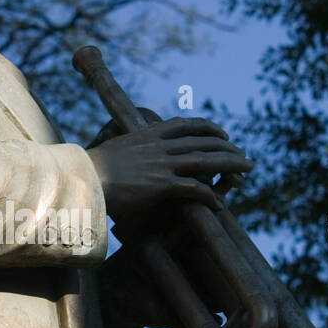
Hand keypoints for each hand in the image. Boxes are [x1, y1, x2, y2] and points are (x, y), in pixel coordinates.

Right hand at [88, 117, 253, 228]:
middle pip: (204, 140)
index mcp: (149, 134)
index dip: (209, 127)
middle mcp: (159, 146)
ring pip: (206, 160)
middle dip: (228, 146)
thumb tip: (128, 155)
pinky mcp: (161, 184)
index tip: (222, 132)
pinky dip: (209, 195)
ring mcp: (162, 164)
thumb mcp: (114, 150)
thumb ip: (130, 150)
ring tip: (247, 170)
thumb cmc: (91, 171)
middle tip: (244, 155)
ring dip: (230, 164)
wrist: (81, 180)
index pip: (187, 124)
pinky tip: (218, 203)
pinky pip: (194, 188)